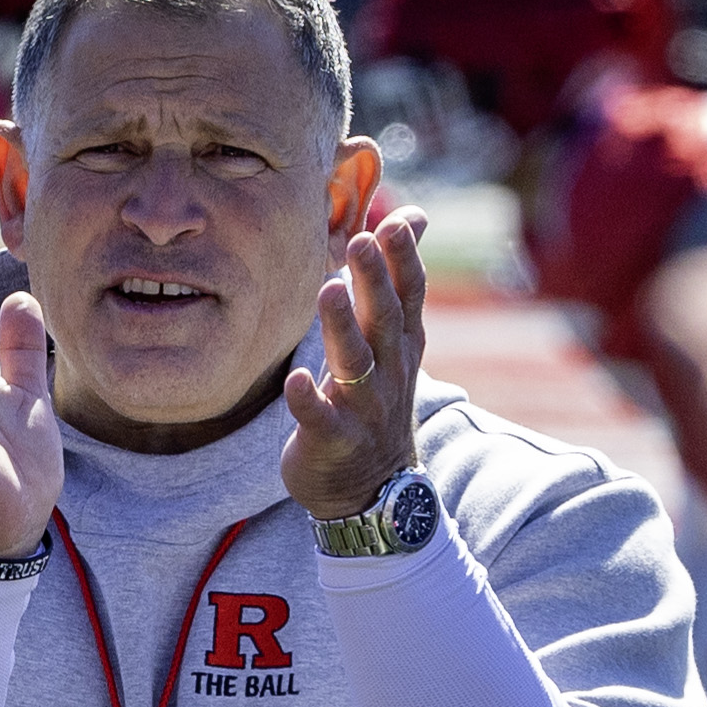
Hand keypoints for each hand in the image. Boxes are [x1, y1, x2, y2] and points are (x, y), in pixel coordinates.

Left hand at [281, 207, 428, 519]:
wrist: (372, 490)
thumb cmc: (375, 400)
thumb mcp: (394, 341)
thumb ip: (397, 279)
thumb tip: (412, 216)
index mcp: (401, 347)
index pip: (410, 297)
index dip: (403, 261)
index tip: (394, 224)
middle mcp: (388, 374)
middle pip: (384, 321)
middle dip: (375, 281)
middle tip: (361, 240)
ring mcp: (362, 410)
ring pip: (355, 364)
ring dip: (343, 327)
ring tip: (328, 291)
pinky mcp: (331, 441)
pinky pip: (319, 419)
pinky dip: (308, 401)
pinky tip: (294, 380)